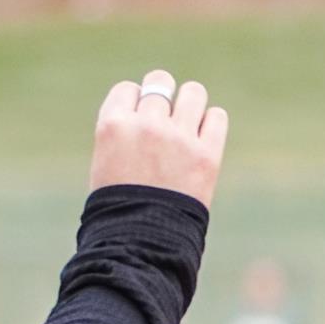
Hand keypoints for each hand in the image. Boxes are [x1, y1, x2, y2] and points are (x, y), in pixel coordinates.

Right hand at [90, 69, 227, 208]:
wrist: (142, 242)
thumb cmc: (120, 206)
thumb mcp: (106, 162)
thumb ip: (125, 131)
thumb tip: (149, 105)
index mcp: (113, 125)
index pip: (130, 89)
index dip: (136, 103)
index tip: (140, 121)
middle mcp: (146, 125)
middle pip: (161, 82)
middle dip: (164, 96)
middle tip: (166, 119)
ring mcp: (178, 138)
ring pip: (193, 93)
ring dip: (191, 104)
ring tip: (187, 126)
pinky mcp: (207, 154)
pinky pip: (217, 117)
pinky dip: (212, 123)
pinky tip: (203, 139)